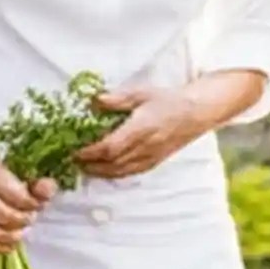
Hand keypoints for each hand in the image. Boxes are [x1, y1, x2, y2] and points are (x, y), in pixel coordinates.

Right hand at [0, 149, 57, 253]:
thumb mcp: (15, 174)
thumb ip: (36, 185)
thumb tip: (48, 190)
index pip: (15, 195)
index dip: (30, 206)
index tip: (35, 208)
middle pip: (2, 215)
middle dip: (20, 223)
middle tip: (28, 224)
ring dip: (7, 238)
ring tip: (19, 237)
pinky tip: (4, 248)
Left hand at [74, 86, 208, 178]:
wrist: (196, 113)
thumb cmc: (168, 100)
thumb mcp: (141, 93)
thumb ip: (117, 99)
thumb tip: (94, 100)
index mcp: (141, 128)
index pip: (110, 147)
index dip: (91, 152)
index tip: (75, 151)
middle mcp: (145, 146)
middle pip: (112, 163)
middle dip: (91, 165)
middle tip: (73, 161)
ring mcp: (151, 157)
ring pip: (121, 171)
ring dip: (100, 172)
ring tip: (85, 168)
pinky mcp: (154, 162)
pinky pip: (131, 173)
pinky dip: (115, 174)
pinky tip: (105, 171)